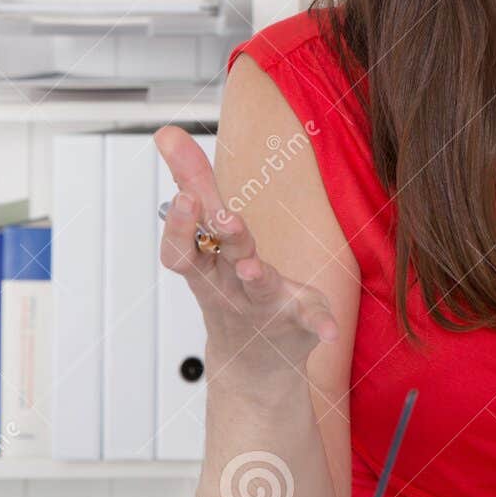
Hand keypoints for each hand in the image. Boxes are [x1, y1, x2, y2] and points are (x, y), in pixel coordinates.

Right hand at [153, 125, 338, 379]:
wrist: (252, 365)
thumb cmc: (227, 285)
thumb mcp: (207, 237)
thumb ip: (193, 183)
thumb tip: (165, 131)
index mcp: (206, 266)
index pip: (182, 247)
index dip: (180, 225)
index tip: (184, 197)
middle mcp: (231, 286)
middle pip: (221, 261)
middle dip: (224, 238)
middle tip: (224, 217)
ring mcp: (264, 305)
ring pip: (259, 288)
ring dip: (256, 276)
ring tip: (253, 266)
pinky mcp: (298, 319)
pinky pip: (309, 320)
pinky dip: (318, 323)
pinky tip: (329, 329)